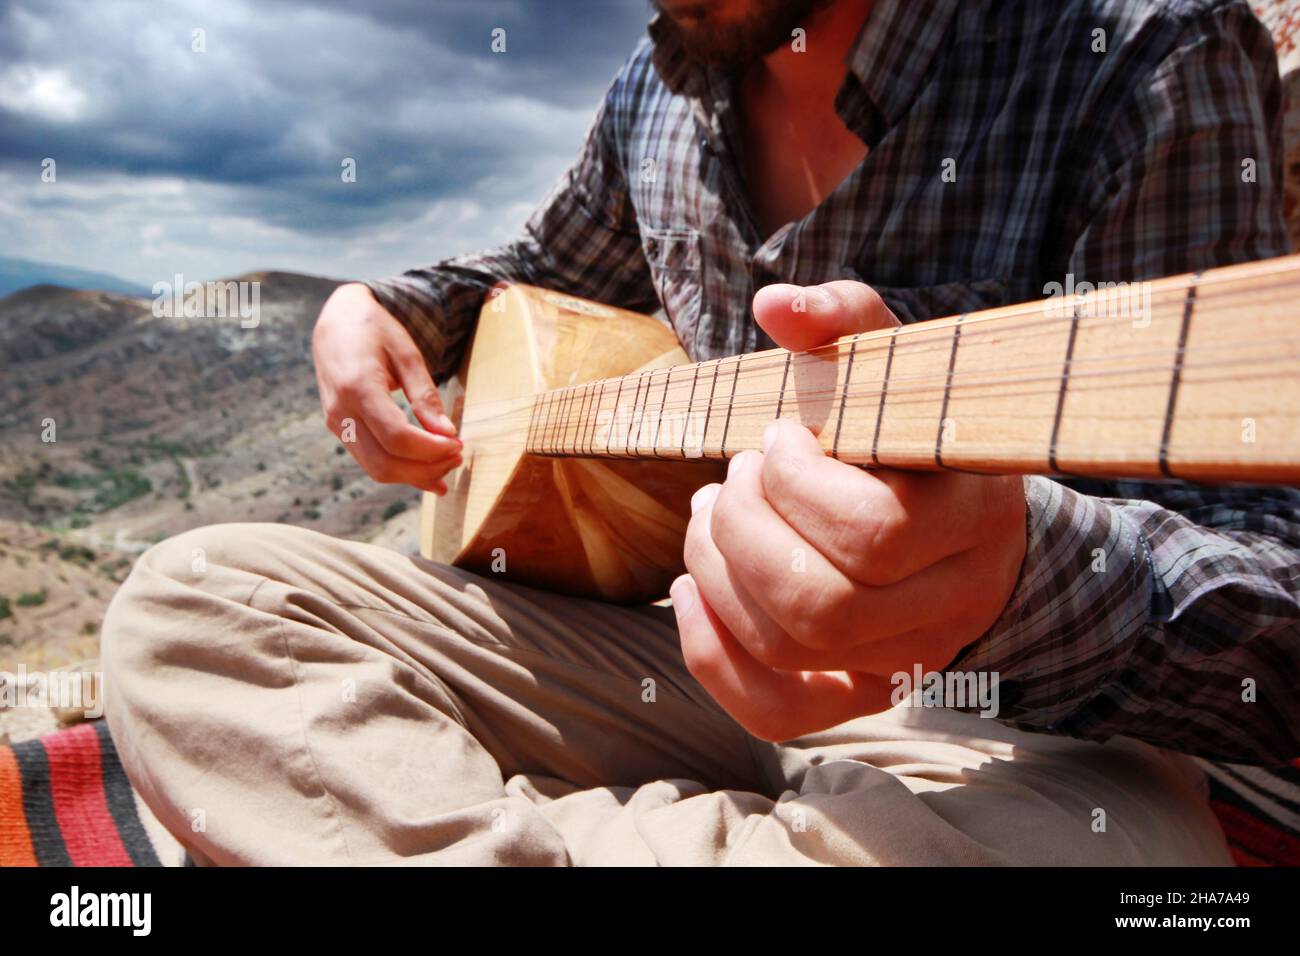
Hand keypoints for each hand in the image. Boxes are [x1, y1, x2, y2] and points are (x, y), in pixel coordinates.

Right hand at [313, 283, 461, 493]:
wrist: (336, 322)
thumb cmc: (375, 331)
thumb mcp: (407, 354)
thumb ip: (426, 395)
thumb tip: (448, 434)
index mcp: (357, 387)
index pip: (397, 437)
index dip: (431, 449)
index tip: (458, 444)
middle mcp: (340, 412)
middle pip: (386, 462)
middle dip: (426, 469)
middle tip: (457, 458)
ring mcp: (336, 424)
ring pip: (377, 469)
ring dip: (415, 475)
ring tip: (446, 464)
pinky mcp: (339, 430)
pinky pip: (370, 461)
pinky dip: (400, 470)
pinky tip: (426, 469)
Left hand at [670, 281, 1026, 741]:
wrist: (963, 513)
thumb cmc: (911, 430)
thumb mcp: (891, 363)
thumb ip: (842, 319)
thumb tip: (774, 305)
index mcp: (972, 518)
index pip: (873, 533)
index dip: (797, 485)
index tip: (776, 439)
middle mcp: (950, 604)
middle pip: (822, 605)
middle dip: (744, 532)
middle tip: (731, 478)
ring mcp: (906, 658)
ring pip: (792, 650)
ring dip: (718, 575)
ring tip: (708, 515)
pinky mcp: (861, 690)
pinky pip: (778, 711)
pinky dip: (713, 658)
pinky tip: (689, 592)